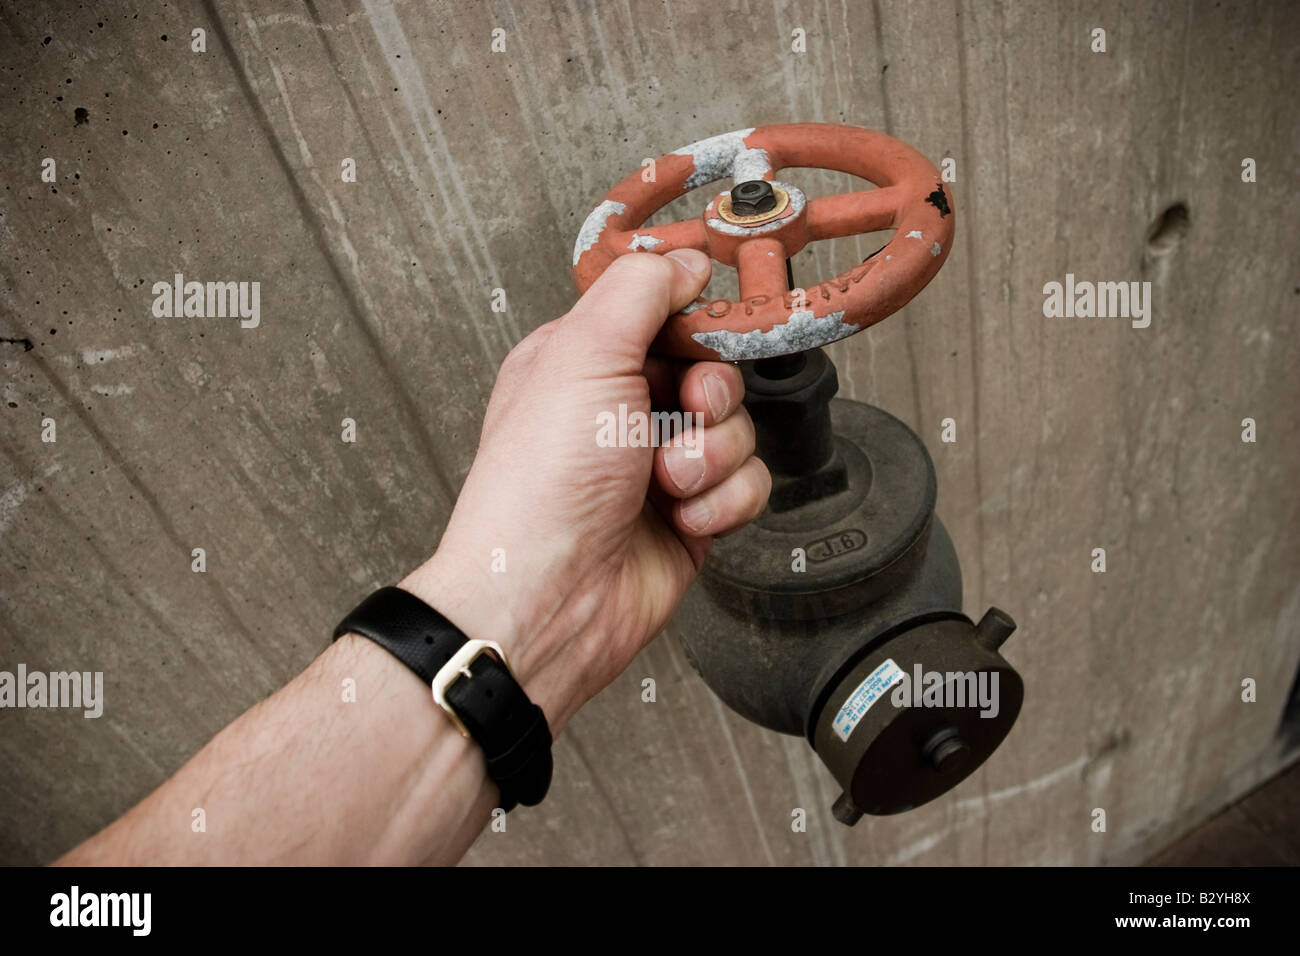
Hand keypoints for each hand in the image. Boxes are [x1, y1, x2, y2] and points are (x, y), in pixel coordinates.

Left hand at [402, 250, 770, 731]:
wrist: (549, 597)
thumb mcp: (581, 355)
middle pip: (715, 371)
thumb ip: (638, 293)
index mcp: (583, 361)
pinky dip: (722, 503)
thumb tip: (682, 261)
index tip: (705, 338)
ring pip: (739, 430)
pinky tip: (681, 518)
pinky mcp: (691, 516)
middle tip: (685, 412)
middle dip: (711, 396)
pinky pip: (747, 486)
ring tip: (667, 482)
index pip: (666, 314)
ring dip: (713, 456)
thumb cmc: (540, 487)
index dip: (697, 325)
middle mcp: (620, 411)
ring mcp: (658, 467)